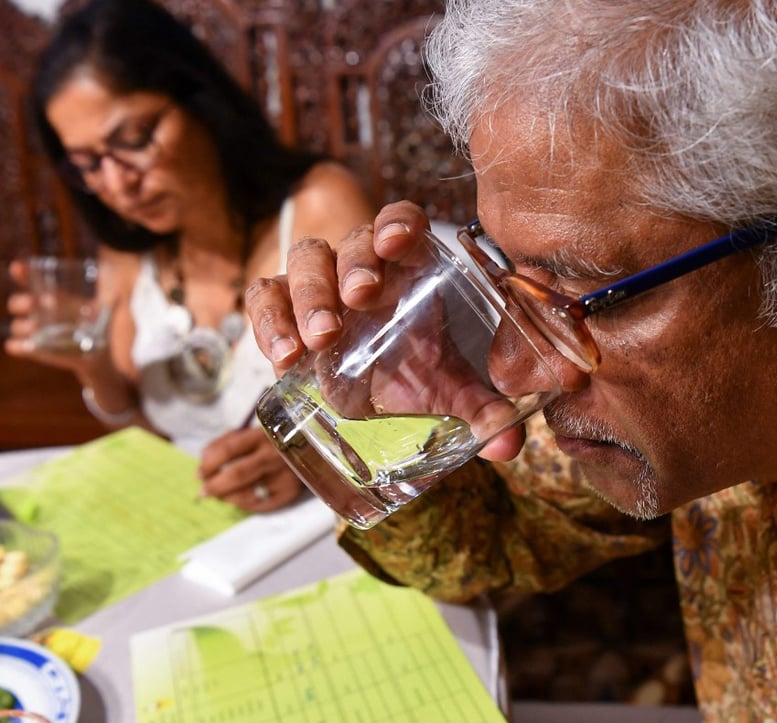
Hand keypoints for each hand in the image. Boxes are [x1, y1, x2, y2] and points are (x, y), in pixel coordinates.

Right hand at [4, 260, 111, 374]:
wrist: (102, 356)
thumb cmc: (100, 327)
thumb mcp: (105, 308)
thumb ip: (111, 292)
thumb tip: (118, 273)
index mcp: (54, 298)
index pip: (31, 281)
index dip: (23, 274)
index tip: (18, 267)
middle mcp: (40, 314)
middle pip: (17, 303)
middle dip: (21, 301)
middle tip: (34, 303)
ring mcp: (37, 333)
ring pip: (17, 326)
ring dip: (22, 325)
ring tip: (36, 326)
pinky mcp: (39, 351)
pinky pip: (20, 348)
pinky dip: (19, 346)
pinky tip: (20, 345)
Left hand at [198, 427, 302, 511]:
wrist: (311, 452)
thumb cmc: (271, 443)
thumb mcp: (250, 434)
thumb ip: (225, 443)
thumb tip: (205, 461)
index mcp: (264, 435)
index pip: (229, 449)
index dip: (209, 464)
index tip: (199, 473)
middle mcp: (276, 455)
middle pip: (237, 474)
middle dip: (214, 485)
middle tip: (203, 491)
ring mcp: (284, 475)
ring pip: (246, 493)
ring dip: (226, 497)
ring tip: (221, 495)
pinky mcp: (290, 493)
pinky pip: (258, 505)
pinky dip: (242, 504)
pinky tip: (238, 499)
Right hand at [245, 202, 526, 460]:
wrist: (366, 391)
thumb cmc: (410, 368)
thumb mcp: (443, 386)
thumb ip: (478, 408)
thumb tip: (507, 443)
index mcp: (406, 266)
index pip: (400, 222)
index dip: (398, 222)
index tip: (398, 242)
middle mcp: (360, 264)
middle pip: (351, 242)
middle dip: (353, 266)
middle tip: (359, 298)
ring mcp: (317, 282)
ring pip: (305, 262)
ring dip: (310, 295)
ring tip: (320, 338)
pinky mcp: (281, 307)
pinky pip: (264, 297)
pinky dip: (269, 322)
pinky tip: (283, 357)